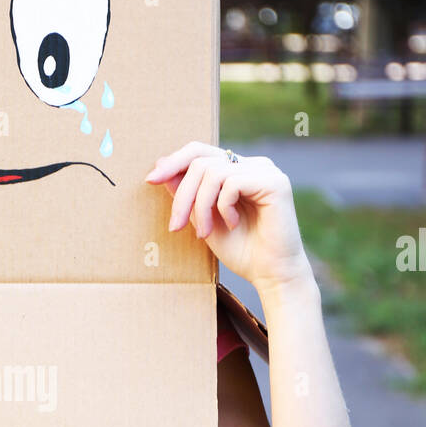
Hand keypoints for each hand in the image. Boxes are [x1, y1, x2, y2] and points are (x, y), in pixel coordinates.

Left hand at [146, 141, 310, 291]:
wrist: (271, 274)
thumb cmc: (241, 250)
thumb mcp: (203, 219)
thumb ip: (187, 194)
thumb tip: (161, 166)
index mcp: (237, 170)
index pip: (200, 152)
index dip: (173, 162)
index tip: (151, 180)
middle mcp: (252, 165)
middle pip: (201, 160)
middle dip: (182, 194)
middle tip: (175, 225)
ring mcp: (264, 171)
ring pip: (213, 172)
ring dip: (200, 206)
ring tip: (205, 232)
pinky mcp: (274, 182)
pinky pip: (231, 183)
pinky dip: (223, 207)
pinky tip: (233, 224)